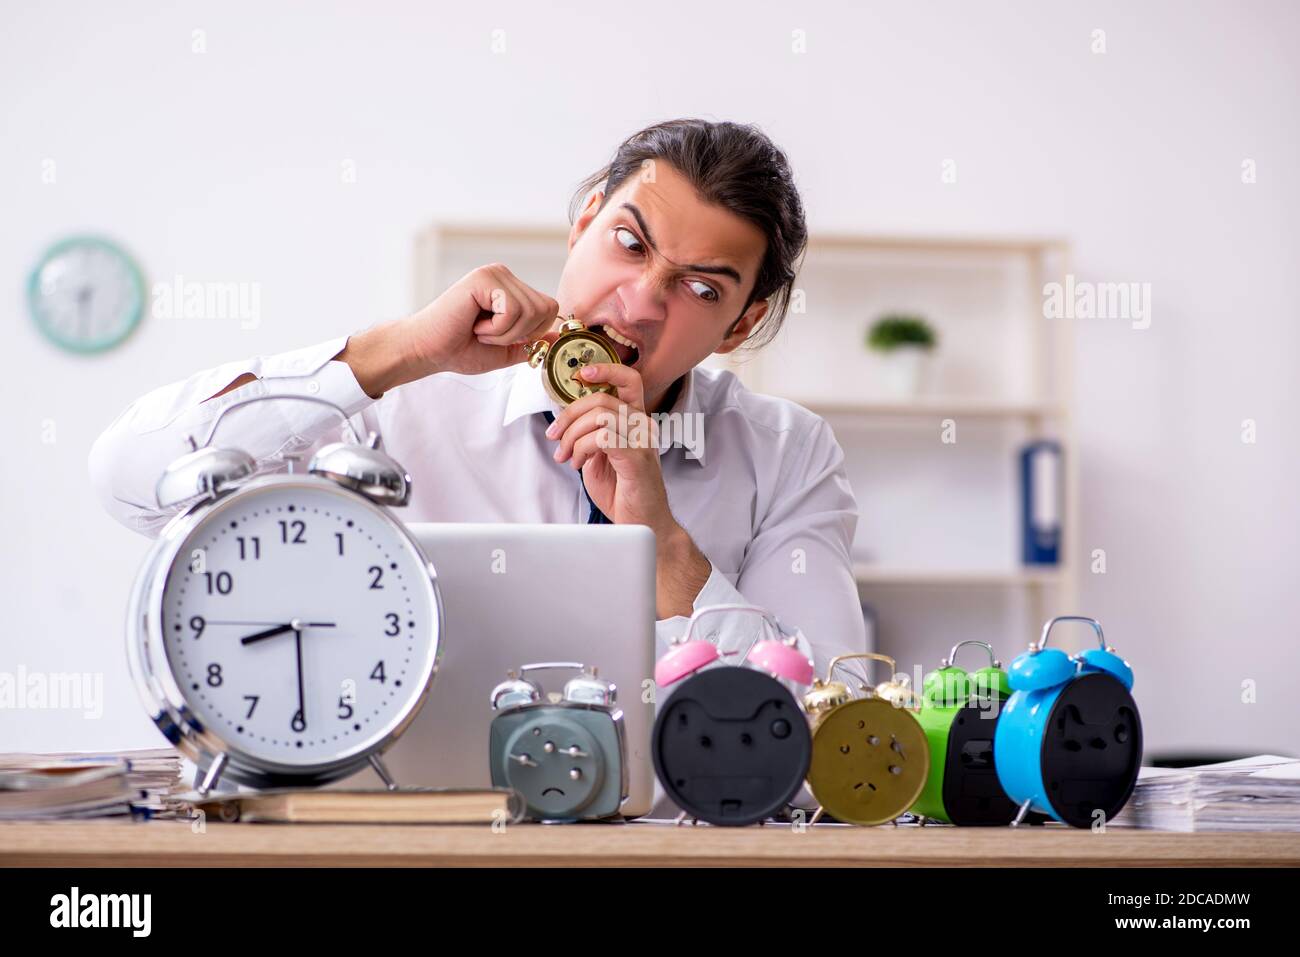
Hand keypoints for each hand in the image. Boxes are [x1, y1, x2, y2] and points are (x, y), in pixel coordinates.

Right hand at [339, 263, 559, 396]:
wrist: (429, 351)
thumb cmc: (460, 349)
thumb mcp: (506, 350)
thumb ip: (533, 342)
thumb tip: (558, 336)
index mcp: (511, 289)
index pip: (550, 308)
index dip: (532, 332)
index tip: (500, 337)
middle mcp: (505, 276)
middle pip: (546, 308)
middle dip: (520, 333)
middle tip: (488, 334)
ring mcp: (494, 273)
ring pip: (530, 310)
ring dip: (505, 333)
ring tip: (480, 330)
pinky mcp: (484, 278)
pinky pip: (513, 309)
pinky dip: (496, 328)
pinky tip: (474, 324)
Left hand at [545, 362, 671, 533]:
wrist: (642, 522)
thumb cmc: (623, 491)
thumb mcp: (599, 456)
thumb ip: (589, 433)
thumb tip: (565, 416)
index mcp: (636, 420)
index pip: (629, 380)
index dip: (605, 369)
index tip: (580, 375)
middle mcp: (643, 425)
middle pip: (601, 398)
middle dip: (569, 416)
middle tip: (555, 437)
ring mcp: (642, 441)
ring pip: (599, 416)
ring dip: (572, 436)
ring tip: (566, 456)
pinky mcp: (637, 458)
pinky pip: (602, 437)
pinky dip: (582, 448)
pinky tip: (579, 463)